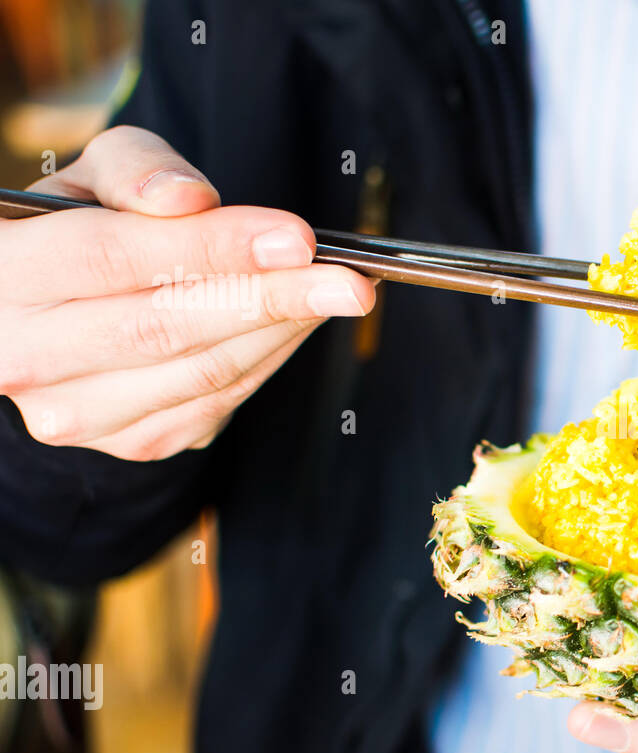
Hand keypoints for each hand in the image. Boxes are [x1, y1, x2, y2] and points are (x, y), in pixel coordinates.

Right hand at [0, 125, 375, 460]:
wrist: (52, 317)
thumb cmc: (76, 231)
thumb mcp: (89, 177)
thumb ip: (134, 171)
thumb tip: (187, 200)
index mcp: (2, 275)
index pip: (116, 258)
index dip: (215, 248)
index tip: (297, 239)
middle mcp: (24, 356)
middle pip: (166, 327)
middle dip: (271, 299)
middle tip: (349, 281)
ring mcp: (77, 413)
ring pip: (202, 373)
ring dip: (282, 330)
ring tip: (335, 291)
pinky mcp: (130, 443)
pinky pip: (219, 404)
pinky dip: (270, 360)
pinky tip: (298, 323)